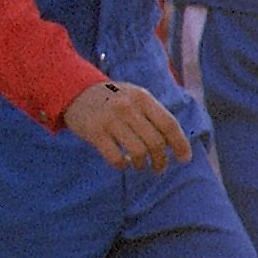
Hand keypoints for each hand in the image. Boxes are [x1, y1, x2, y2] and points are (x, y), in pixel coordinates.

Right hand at [63, 80, 190, 171]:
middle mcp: (126, 107)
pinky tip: (122, 162)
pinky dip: (122, 165)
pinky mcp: (94, 132)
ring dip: (142, 164)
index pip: (169, 124)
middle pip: (155, 142)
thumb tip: (176, 145)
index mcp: (141, 97)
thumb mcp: (134, 97)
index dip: (180, 145)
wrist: (73, 90)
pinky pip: (115, 157)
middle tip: (158, 167)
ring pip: (138, 152)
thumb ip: (153, 115)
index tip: (184, 159)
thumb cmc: (112, 99)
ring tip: (139, 166)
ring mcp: (109, 119)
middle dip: (161, 160)